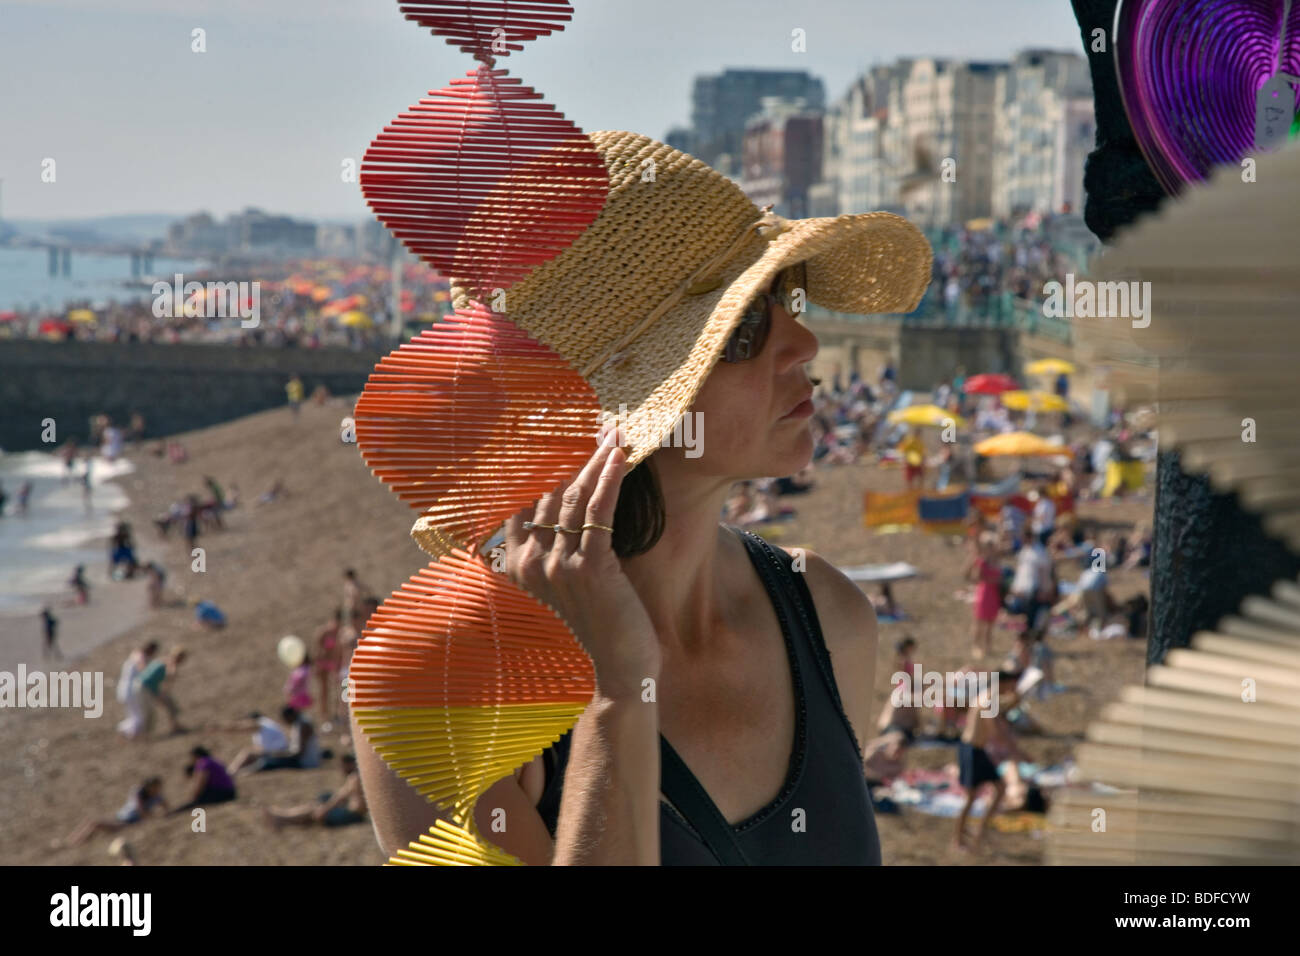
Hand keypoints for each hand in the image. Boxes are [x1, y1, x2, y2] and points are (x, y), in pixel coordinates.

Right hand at [503, 429, 660, 700]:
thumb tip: (565, 495)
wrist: (621, 664)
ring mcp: (558, 566)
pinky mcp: (590, 569)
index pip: (523, 499)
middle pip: (551, 492)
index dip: (539, 464)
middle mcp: (531, 563)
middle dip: (573, 454)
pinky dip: (610, 479)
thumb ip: (556, 544)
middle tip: (594, 423)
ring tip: (615, 432)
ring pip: (575, 497)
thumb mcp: (569, 579)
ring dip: (596, 460)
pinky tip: (620, 455)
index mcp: (517, 564)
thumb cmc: (600, 618)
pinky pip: (599, 512)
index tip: (555, 430)